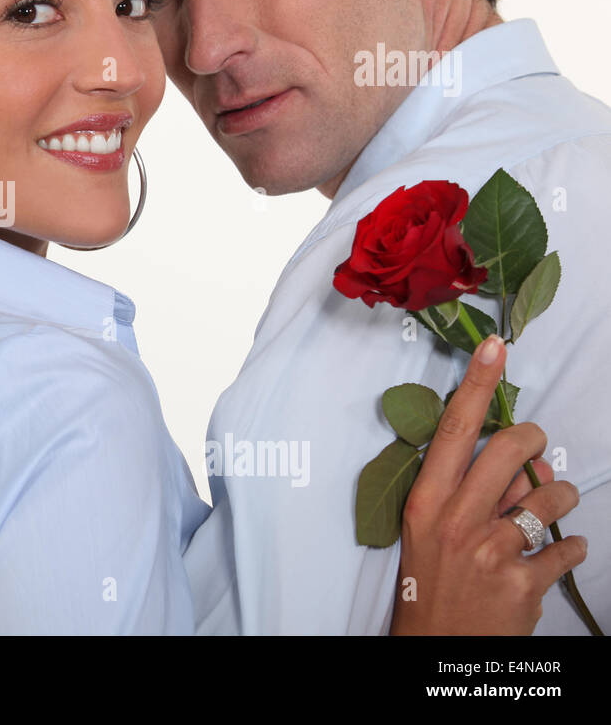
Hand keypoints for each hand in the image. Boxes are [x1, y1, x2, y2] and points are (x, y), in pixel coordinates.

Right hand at [390, 334, 587, 633]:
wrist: (437, 648)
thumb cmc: (431, 584)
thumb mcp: (431, 533)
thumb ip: (471, 492)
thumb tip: (523, 460)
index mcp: (427, 501)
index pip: (454, 430)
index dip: (477, 385)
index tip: (495, 348)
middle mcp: (457, 519)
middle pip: (512, 449)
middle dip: (535, 442)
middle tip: (534, 453)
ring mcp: (491, 550)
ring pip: (551, 495)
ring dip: (559, 497)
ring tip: (546, 512)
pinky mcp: (523, 582)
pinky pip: (568, 547)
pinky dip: (569, 550)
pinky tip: (553, 557)